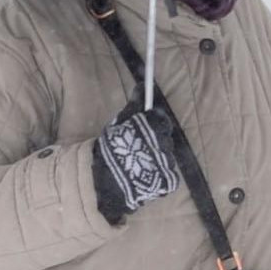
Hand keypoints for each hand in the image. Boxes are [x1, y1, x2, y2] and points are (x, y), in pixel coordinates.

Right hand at [91, 107, 181, 222]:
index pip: (162, 120)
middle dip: (155, 143)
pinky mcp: (169, 182)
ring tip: (138, 167)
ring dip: (157, 160)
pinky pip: (169, 175)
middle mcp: (164, 144)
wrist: (101, 184)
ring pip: (167, 158)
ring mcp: (167, 164)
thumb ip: (134, 106)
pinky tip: (144, 177)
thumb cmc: (109, 151)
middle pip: (165, 139)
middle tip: (138, 151)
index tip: (145, 130)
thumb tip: (142, 86)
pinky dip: (159, 176)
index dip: (154, 125)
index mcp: (153, 127)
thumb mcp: (118, 125)